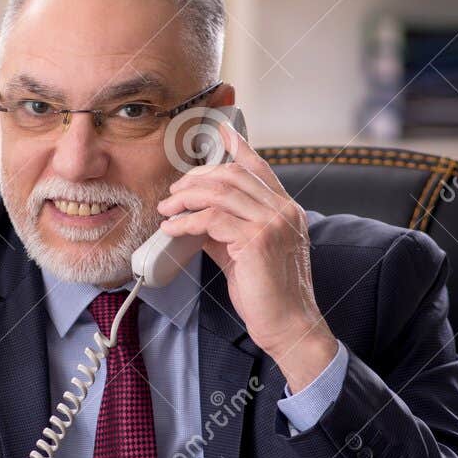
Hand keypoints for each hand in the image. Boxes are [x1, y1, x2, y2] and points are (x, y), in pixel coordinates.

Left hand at [155, 121, 337, 390]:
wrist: (289, 326)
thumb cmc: (270, 295)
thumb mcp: (246, 254)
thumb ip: (227, 230)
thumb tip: (197, 217)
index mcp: (286, 211)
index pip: (260, 168)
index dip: (239, 147)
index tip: (222, 131)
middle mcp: (283, 211)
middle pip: (233, 175)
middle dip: (196, 179)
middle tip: (174, 191)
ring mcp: (272, 223)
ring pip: (220, 192)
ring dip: (186, 197)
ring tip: (167, 208)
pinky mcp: (256, 240)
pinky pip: (211, 219)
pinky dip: (186, 221)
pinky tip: (173, 228)